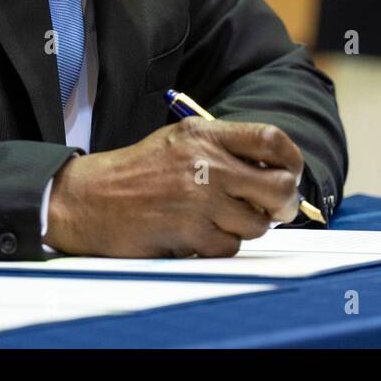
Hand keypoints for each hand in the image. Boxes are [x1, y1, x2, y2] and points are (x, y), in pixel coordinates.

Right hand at [42, 116, 303, 257]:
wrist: (89, 198)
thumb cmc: (139, 171)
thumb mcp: (181, 141)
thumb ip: (225, 148)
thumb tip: (276, 169)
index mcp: (205, 134)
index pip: (271, 139)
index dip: (291, 159)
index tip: (290, 173)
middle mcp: (205, 163)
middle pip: (277, 186)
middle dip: (283, 204)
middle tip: (275, 210)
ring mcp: (198, 199)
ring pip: (257, 223)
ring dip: (245, 227)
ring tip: (221, 220)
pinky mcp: (188, 232)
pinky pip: (229, 246)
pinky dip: (219, 245)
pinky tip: (199, 235)